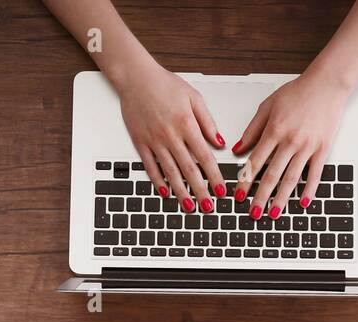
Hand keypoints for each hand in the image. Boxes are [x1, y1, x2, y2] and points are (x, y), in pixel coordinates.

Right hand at [117, 63, 227, 212]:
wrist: (136, 77)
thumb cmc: (165, 85)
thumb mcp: (194, 98)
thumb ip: (208, 122)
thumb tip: (220, 143)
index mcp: (187, 124)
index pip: (205, 157)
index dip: (214, 176)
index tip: (221, 190)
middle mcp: (170, 135)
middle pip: (189, 170)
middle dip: (200, 191)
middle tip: (208, 207)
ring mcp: (154, 141)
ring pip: (170, 172)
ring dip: (181, 192)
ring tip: (189, 206)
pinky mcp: (141, 142)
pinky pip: (151, 167)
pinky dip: (158, 181)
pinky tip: (165, 193)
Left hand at [231, 70, 352, 218]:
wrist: (326, 84)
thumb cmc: (297, 93)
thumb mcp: (268, 106)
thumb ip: (252, 129)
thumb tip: (238, 149)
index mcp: (274, 130)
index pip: (255, 162)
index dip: (245, 181)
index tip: (238, 195)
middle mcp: (289, 141)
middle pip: (271, 175)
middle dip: (260, 197)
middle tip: (253, 214)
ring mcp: (307, 147)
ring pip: (291, 179)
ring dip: (281, 199)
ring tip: (273, 214)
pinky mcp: (322, 149)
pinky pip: (315, 174)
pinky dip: (309, 190)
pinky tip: (302, 202)